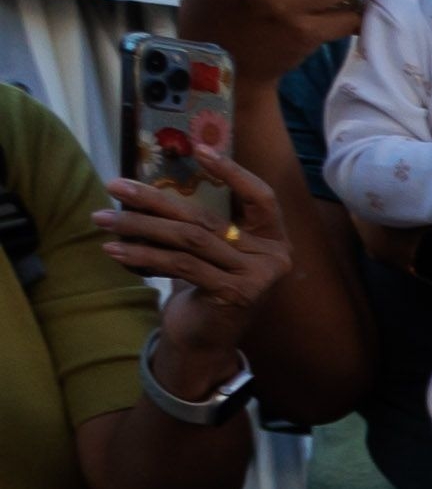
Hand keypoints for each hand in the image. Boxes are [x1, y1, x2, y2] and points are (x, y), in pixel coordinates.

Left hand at [94, 153, 288, 364]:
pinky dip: (144, 256)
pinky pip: (182, 266)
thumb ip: (197, 223)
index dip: (234, 173)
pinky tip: (115, 250)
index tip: (200, 150)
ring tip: (102, 219)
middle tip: (115, 186)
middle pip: (207, 218)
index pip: (262, 197)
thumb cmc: (204, 287)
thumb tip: (145, 185)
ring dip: (139, 226)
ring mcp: (258, 278)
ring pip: (190, 240)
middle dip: (154, 199)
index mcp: (273, 239)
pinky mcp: (236, 296)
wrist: (206, 339)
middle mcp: (273, 257)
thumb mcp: (208, 251)